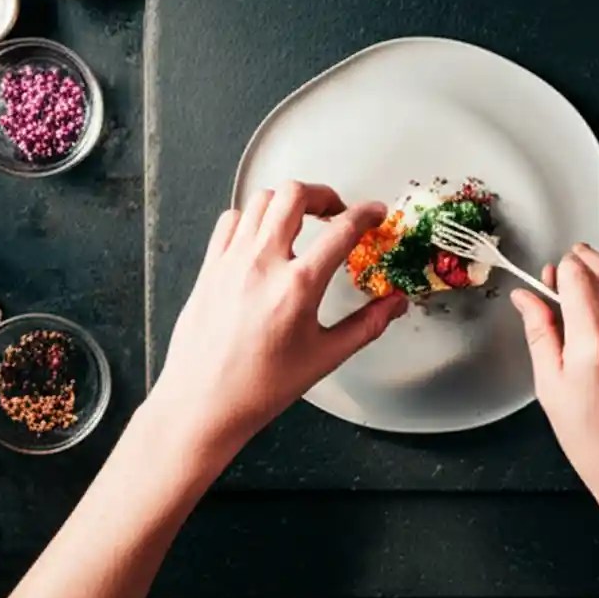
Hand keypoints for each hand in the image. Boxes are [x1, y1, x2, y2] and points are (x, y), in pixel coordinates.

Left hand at [152, 181, 407, 454]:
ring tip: (302, 220)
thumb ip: (367, 325)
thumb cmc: (261, 387)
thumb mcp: (325, 357)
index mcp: (297, 287)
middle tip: (336, 210)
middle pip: (295, 195)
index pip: (341, 230)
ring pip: (261, 201)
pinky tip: (263, 236)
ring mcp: (231, 261)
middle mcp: (262, 264)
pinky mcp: (210, 267)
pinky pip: (231, 221)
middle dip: (323, 194)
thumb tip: (395, 305)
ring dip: (288, 203)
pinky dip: (252, 217)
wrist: (203, 403)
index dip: (366, 214)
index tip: (375, 213)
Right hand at [511, 245, 598, 512]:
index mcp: (592, 349)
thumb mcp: (551, 390)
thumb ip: (540, 334)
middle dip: (581, 263)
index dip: (560, 270)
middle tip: (566, 271)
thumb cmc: (598, 444)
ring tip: (594, 282)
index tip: (551, 280)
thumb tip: (526, 298)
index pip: (576, 278)